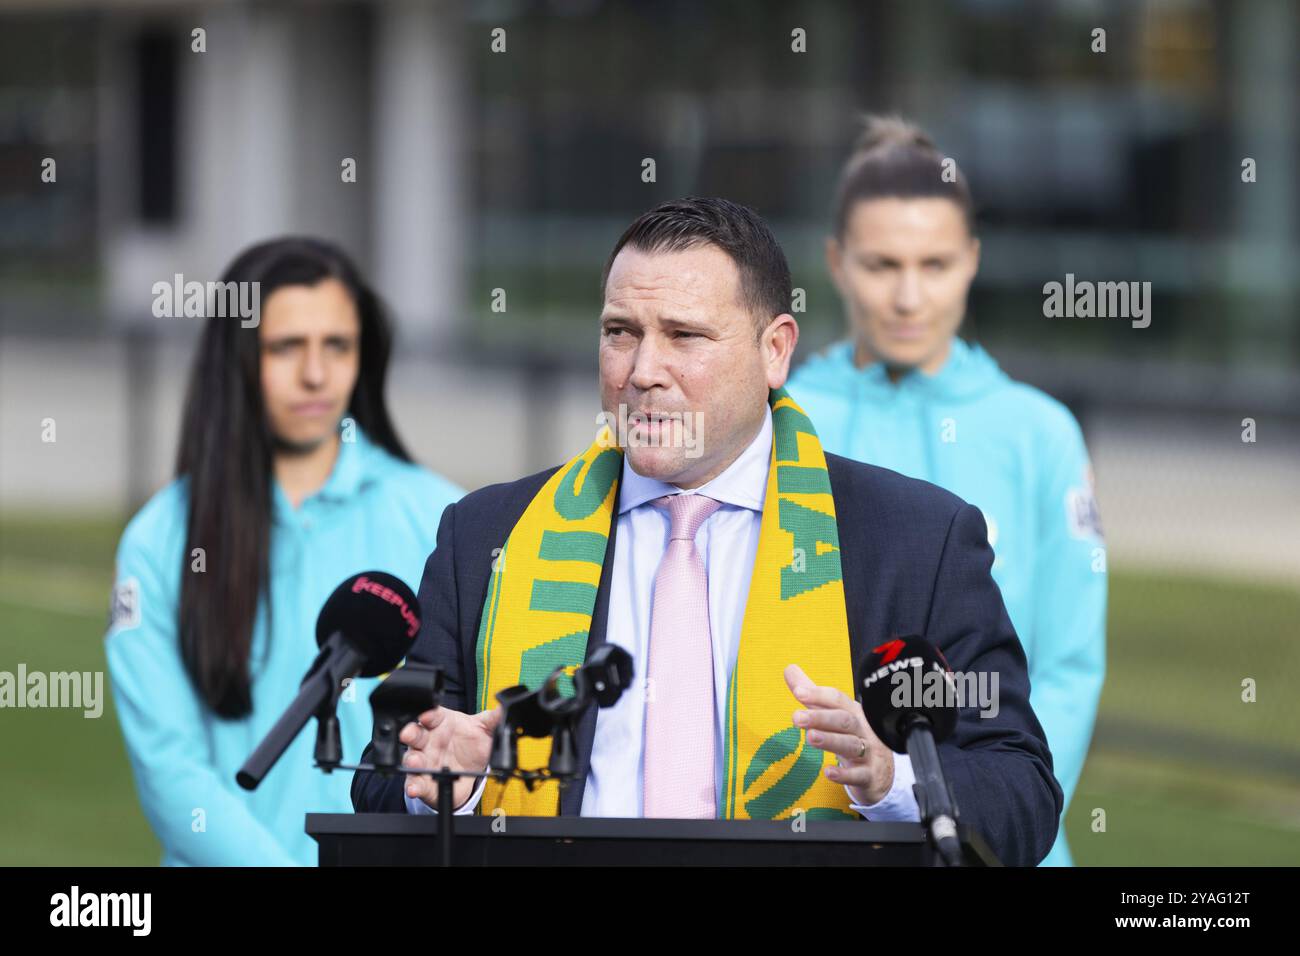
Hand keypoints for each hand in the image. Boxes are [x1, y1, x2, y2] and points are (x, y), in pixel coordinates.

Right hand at [400, 704, 502, 809]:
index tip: (428, 715)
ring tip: (415, 762)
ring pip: (412, 759)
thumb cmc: (471, 743)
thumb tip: (506, 708)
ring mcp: (424, 761)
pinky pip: (414, 783)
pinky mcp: (423, 781)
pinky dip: (413, 786)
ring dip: (411, 761)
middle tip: (409, 734)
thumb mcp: (484, 730)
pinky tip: (415, 789)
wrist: (470, 771)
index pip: (432, 714)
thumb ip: (494, 720)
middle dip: (410, 733)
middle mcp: (428, 740)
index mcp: (441, 722)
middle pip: (415, 734)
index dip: (428, 713)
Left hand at [784, 663, 893, 805]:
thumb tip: (789, 669)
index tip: (798, 692)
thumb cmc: (854, 737)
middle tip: (796, 717)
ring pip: (851, 745)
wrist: (882, 772)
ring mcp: (868, 753)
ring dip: (831, 740)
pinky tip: (828, 772)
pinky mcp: (869, 775)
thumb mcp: (834, 715)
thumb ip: (812, 696)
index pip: (838, 700)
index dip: (819, 695)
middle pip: (844, 720)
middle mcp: (862, 730)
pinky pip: (859, 774)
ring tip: (810, 737)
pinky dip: (844, 774)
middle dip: (820, 717)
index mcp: (853, 712)